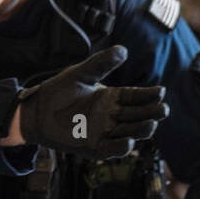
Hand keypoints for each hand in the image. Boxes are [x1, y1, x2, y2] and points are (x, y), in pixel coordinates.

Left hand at [16, 45, 167, 158]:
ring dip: (142, 130)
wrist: (36, 112)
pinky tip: (129, 141)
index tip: (160, 91)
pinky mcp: (96, 147)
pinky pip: (113, 149)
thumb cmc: (58, 92)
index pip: (137, 96)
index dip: (149, 95)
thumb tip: (123, 49)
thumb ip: (101, 64)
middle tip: (162, 109)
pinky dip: (122, 147)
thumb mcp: (80, 75)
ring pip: (131, 132)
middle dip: (152, 113)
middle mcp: (114, 115)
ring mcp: (106, 132)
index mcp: (113, 97)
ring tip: (150, 124)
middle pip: (139, 115)